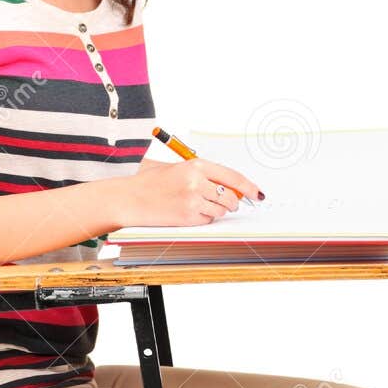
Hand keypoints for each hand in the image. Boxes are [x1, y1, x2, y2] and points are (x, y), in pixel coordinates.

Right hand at [117, 157, 263, 227]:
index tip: (257, 193)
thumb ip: (205, 175)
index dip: (249, 187)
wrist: (130, 198)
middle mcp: (197, 182)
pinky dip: (202, 219)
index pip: (233, 176)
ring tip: (197, 205)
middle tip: (226, 203)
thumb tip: (232, 186)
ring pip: (221, 211)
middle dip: (232, 203)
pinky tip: (187, 212)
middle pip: (231, 196)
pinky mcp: (187, 216)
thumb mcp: (178, 169)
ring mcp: (193, 200)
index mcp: (196, 166)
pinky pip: (207, 221)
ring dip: (215, 211)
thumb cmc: (151, 183)